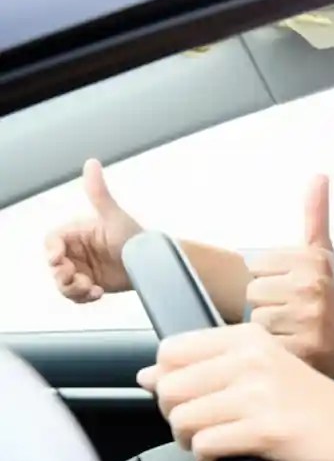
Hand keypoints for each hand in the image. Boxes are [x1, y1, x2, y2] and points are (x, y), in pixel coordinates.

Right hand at [46, 158, 143, 301]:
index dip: (52, 251)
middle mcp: (77, 251)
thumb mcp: (113, 215)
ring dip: (72, 289)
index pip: (53, 242)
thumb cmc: (135, 236)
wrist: (153, 263)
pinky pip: (76, 295)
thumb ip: (98, 192)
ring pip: (62, 283)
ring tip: (90, 288)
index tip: (59, 260)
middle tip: (77, 278)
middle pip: (54, 266)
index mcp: (77, 234)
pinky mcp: (90, 284)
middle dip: (62, 275)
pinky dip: (82, 297)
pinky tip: (97, 293)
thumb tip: (91, 163)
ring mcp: (83, 269)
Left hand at [137, 323, 333, 460]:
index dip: (168, 378)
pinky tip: (227, 453)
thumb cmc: (314, 404)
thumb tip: (147, 375)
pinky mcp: (265, 430)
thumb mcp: (266, 367)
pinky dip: (207, 456)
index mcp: (249, 337)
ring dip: (188, 437)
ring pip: (180, 417)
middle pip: (168, 386)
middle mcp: (251, 359)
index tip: (191, 395)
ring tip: (214, 439)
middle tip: (202, 423)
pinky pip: (204, 444)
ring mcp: (259, 394)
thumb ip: (209, 366)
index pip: (171, 350)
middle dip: (174, 413)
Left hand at [244, 175, 333, 375]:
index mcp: (313, 260)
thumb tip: (319, 175)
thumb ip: (315, 213)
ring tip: (290, 328)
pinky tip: (292, 344)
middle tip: (290, 311)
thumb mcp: (322, 252)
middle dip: (268, 304)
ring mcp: (310, 319)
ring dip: (269, 328)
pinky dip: (274, 348)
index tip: (290, 288)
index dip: (270, 279)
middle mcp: (313, 287)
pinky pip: (265, 344)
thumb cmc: (329, 294)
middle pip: (255, 293)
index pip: (258, 266)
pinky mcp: (304, 348)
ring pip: (257, 319)